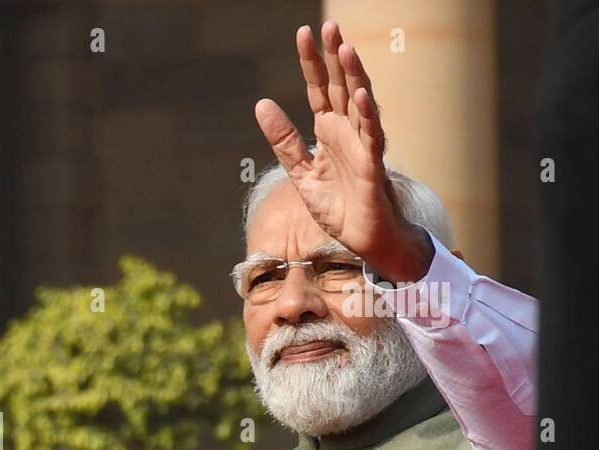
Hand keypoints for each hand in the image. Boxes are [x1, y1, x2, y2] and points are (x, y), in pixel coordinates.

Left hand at [253, 21, 433, 282]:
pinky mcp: (373, 165)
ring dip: (353, 75)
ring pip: (359, 103)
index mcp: (329, 131)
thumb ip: (284, 140)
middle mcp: (347, 132)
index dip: (311, 63)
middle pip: (340, 86)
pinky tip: (359, 94)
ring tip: (344, 48)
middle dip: (334, 57)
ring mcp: (362, 145)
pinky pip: (372, 135)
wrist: (363, 239)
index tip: (304, 33)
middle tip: (328, 26)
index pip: (319, 89)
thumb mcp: (301, 172)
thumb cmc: (338, 206)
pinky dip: (366, 114)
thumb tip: (261, 104)